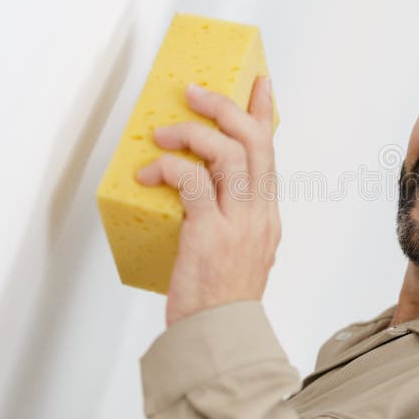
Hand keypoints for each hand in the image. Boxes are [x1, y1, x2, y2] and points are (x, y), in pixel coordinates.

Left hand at [136, 77, 280, 326]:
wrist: (218, 335)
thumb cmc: (222, 297)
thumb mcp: (242, 251)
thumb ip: (233, 218)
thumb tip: (201, 190)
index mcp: (267, 214)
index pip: (270, 152)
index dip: (264, 113)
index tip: (259, 84)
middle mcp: (259, 213)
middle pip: (252, 141)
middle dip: (225, 108)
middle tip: (197, 93)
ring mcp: (238, 222)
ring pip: (226, 154)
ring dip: (192, 133)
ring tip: (165, 133)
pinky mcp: (209, 232)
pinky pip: (191, 182)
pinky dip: (168, 168)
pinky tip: (149, 173)